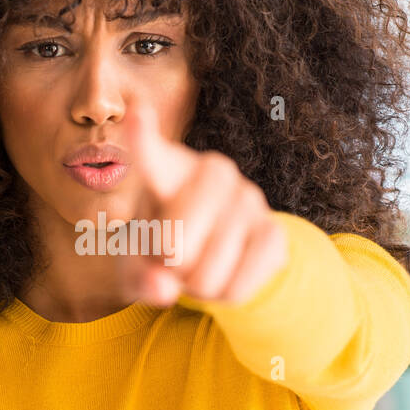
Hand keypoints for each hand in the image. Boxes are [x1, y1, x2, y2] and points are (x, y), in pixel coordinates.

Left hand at [117, 102, 287, 305]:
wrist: (219, 256)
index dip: (142, 137)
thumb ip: (139, 279)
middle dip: (166, 267)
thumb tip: (162, 290)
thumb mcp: (139, 267)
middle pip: (173, 242)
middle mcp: (213, 172)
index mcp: (168, 170)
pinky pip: (240, 283)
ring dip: (196, 288)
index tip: (135, 112)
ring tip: (199, 268)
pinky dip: (226, 296)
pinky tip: (226, 277)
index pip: (151, 153)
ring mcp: (249, 197)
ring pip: (207, 271)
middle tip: (173, 259)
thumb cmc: (165, 253)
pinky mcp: (275, 230)